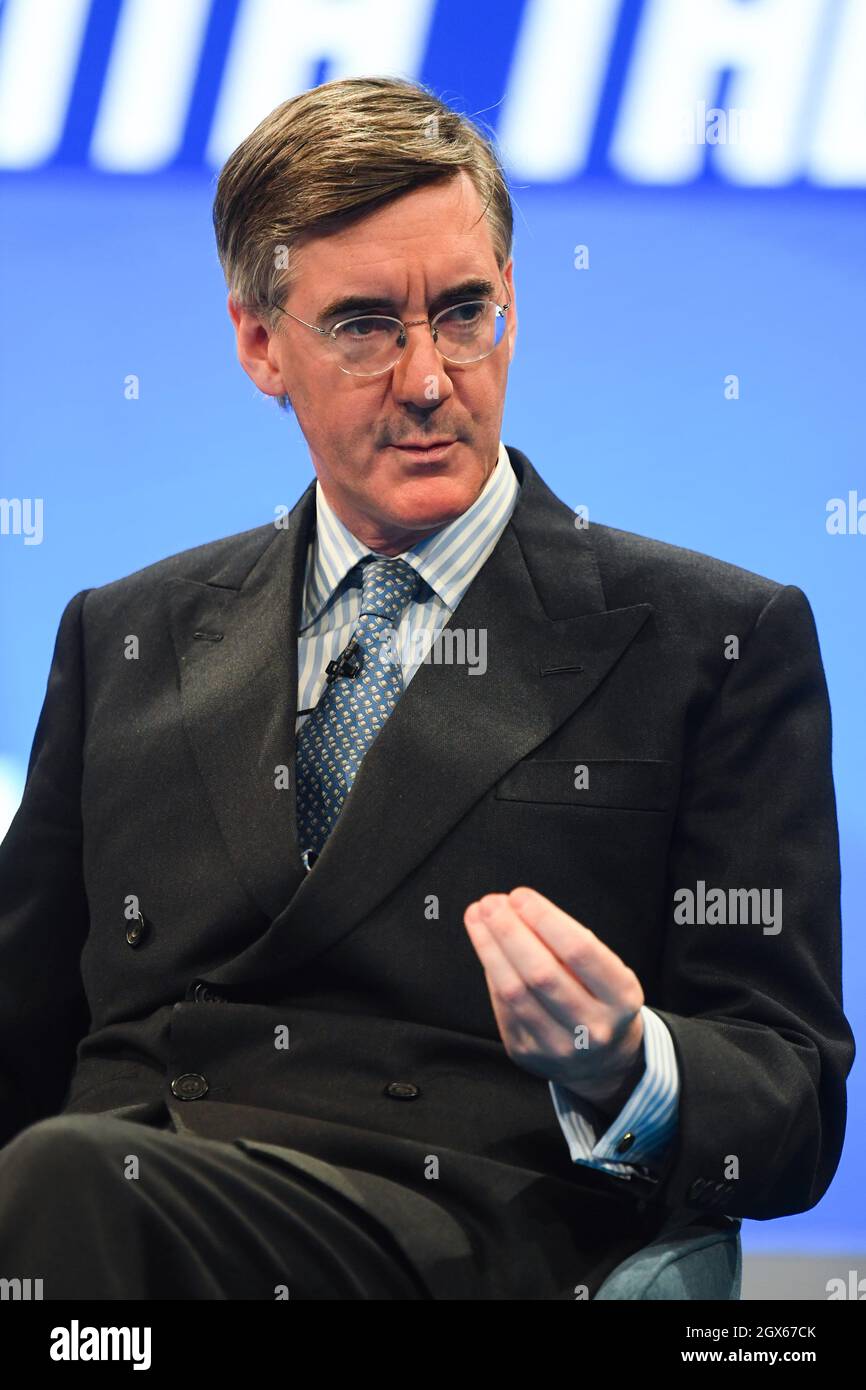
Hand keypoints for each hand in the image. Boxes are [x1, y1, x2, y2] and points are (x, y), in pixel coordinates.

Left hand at [463, 886, 645, 1108]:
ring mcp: (559, 1046)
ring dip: (490, 948)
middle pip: (541, 973)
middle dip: (510, 931)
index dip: (544, 919)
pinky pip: (502, 1006)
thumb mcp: (606, 971)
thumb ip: (568, 942)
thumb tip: (515, 908)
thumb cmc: (600, 997)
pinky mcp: (528, 1054)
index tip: (519, 895)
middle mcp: (593, 1028)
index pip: (579, 951)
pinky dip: (492, 971)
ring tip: (478, 917)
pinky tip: (485, 946)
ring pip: (514, 992)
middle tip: (491, 902)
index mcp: (622, 998)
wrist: (603, 1061)